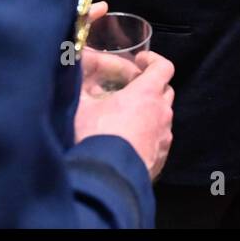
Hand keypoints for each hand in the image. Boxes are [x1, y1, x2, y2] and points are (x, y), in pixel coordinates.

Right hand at [74, 49, 174, 179]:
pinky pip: (159, 139)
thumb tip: (74, 72)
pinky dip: (149, 134)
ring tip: (128, 118)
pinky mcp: (162, 157)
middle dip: (151, 86)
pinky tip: (131, 141)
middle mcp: (162, 112)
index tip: (139, 62)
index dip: (152, 60)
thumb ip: (80, 87)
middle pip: (165, 90)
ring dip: (150, 112)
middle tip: (131, 90)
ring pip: (163, 116)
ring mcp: (164, 136)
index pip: (163, 66)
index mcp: (147, 93)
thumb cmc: (96, 137)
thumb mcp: (81, 108)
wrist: (107, 180)